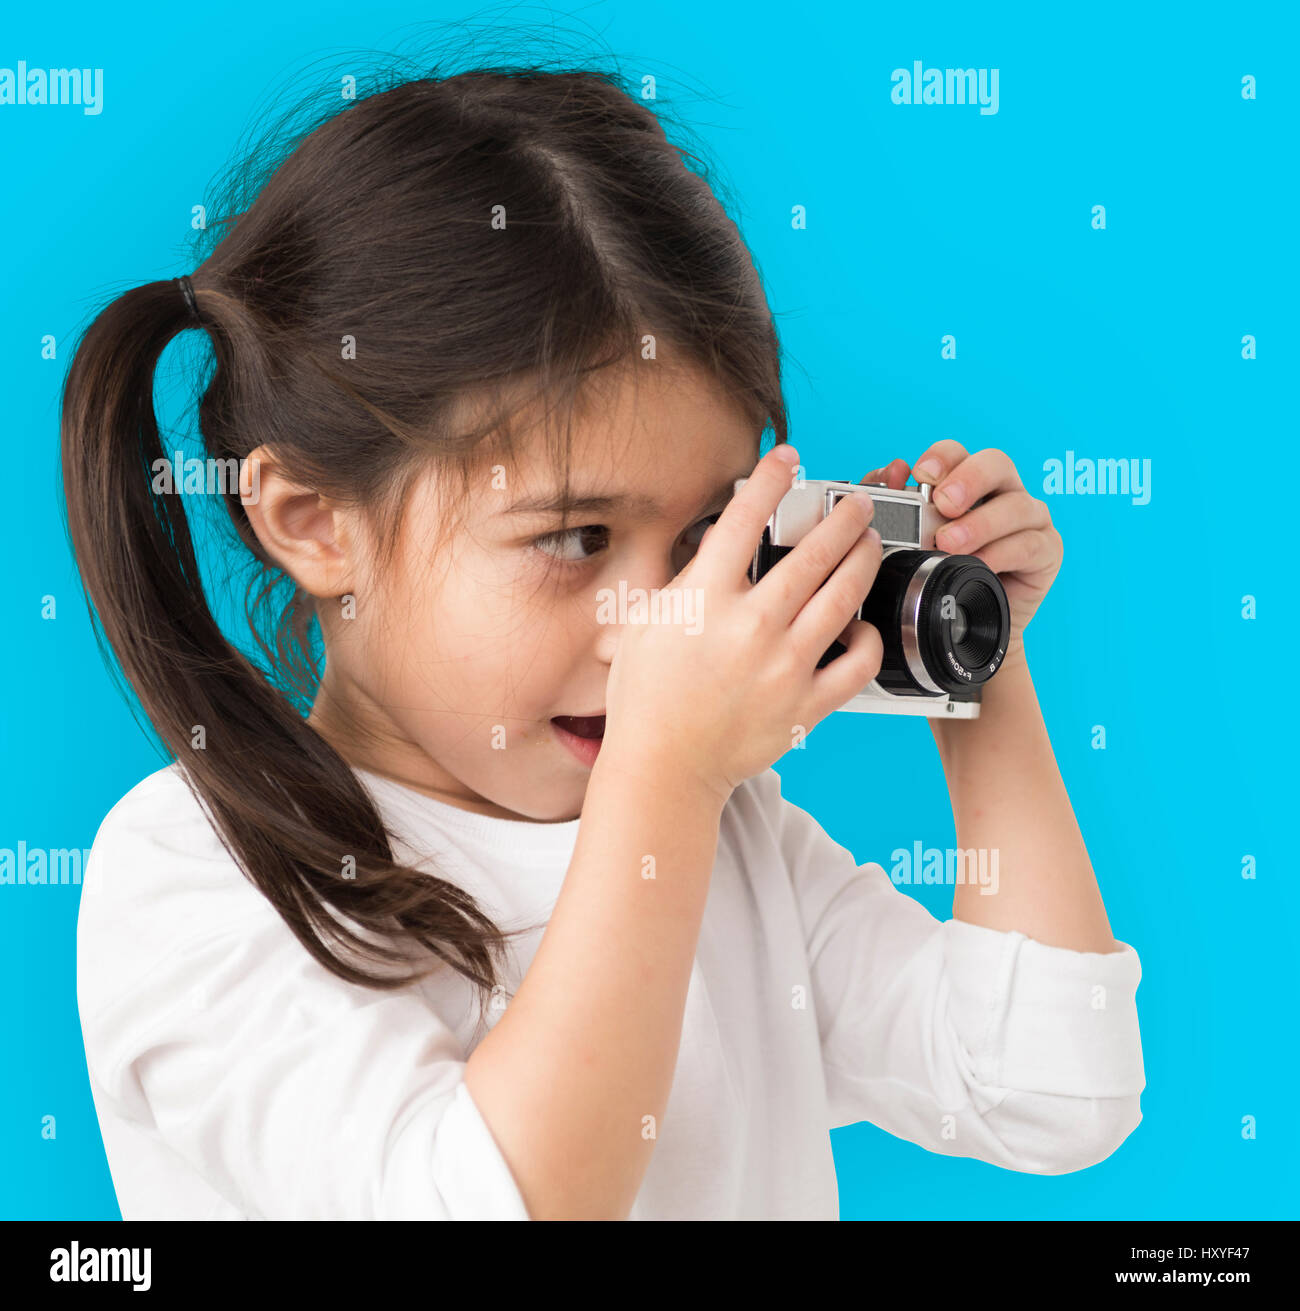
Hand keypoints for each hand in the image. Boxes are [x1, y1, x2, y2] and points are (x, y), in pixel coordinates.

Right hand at [600, 446, 883, 803]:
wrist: (663, 767)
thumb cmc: (645, 700)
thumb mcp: (644, 625)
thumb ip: (680, 583)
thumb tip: (707, 550)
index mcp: (705, 599)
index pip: (744, 519)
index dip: (771, 478)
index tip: (787, 459)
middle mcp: (750, 626)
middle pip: (814, 552)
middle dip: (843, 516)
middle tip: (855, 503)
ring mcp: (784, 665)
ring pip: (844, 595)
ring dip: (863, 561)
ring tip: (868, 546)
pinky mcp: (806, 703)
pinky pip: (856, 662)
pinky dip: (865, 637)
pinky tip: (860, 624)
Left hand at [860, 442, 1061, 662]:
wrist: (964, 630)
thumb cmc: (934, 580)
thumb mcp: (908, 543)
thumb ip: (896, 504)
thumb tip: (889, 473)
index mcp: (965, 483)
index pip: (957, 453)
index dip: (941, 457)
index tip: (921, 474)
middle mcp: (1001, 493)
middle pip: (996, 463)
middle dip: (968, 479)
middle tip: (943, 504)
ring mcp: (1029, 518)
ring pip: (1016, 505)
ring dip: (980, 523)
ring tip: (950, 544)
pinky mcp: (1047, 550)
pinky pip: (1030, 544)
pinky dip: (1002, 553)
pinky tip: (980, 565)